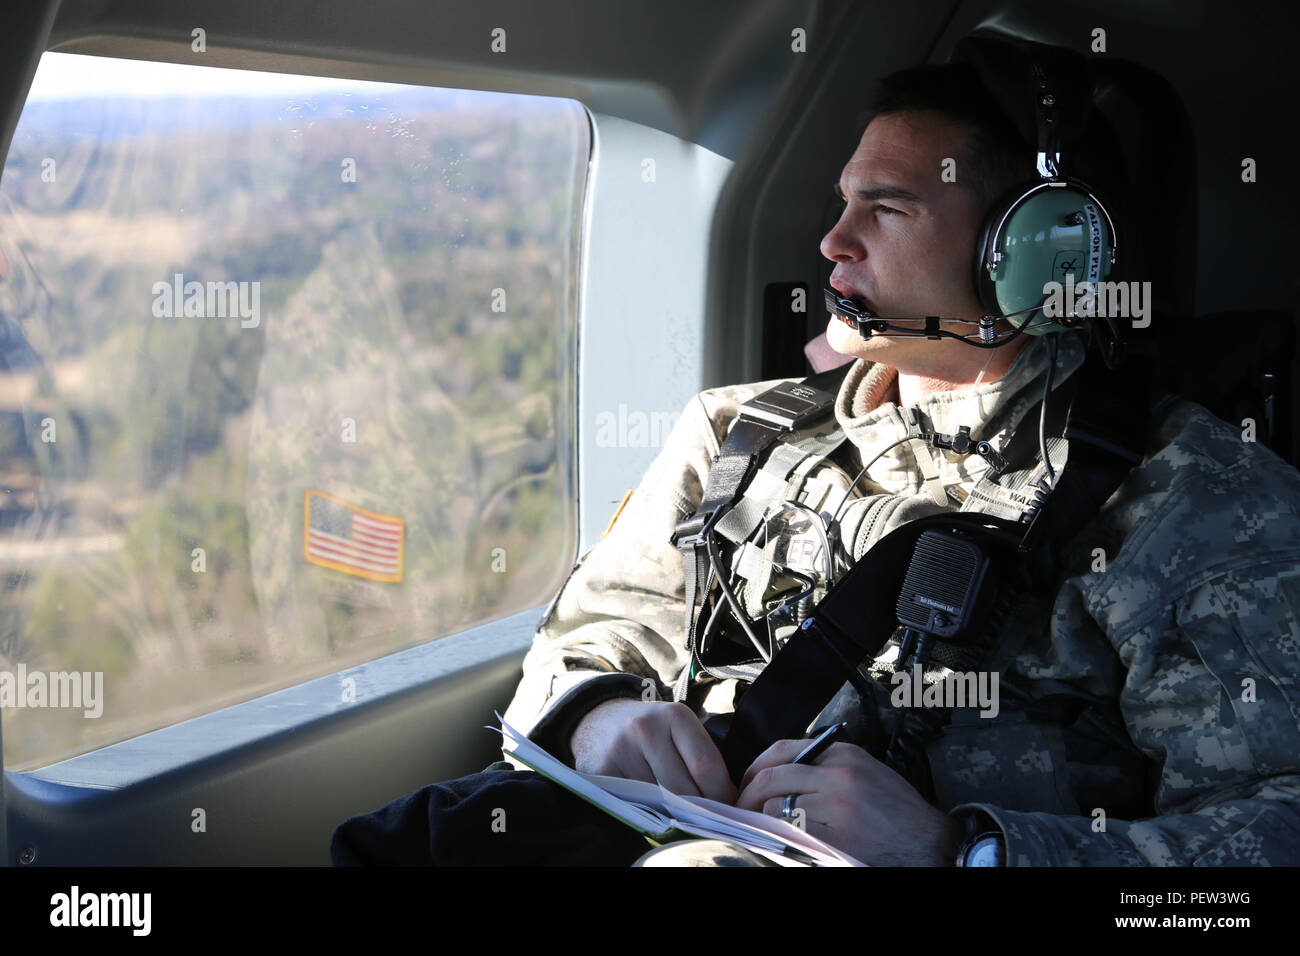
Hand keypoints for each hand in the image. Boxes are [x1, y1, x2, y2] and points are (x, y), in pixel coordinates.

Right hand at [571, 699, 736, 804]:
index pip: (707, 767)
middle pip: (684, 789)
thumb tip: (728, 801)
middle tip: (704, 821)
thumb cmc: (651, 732)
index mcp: (675, 716)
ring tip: (676, 813)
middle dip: (699, 811)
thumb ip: (702, 760)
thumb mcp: (679, 731)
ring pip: (660, 802)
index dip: (721, 796)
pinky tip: (650, 809)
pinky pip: (634, 805)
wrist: (601, 721)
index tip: (726, 810)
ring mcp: (621, 750)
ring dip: (672, 815)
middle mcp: (646, 728)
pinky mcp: (602, 772)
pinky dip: (646, 813)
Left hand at [736, 739, 961, 865]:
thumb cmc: (898, 812)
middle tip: (741, 809)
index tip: (748, 782)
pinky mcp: (838, 835)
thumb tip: (782, 775)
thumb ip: (827, 767)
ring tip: (760, 827)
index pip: (783, 749)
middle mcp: (838, 774)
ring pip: (778, 804)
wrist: (931, 842)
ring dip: (763, 818)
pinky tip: (780, 841)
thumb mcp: (865, 772)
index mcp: (843, 753)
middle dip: (748, 795)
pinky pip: (794, 832)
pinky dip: (781, 837)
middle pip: (772, 776)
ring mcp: (838, 805)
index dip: (756, 767)